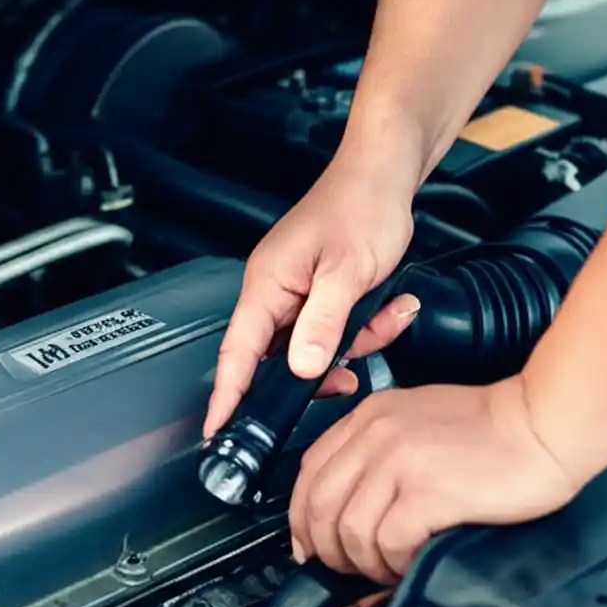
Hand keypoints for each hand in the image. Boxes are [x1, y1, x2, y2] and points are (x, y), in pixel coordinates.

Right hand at [203, 163, 417, 436]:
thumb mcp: (347, 272)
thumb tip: (302, 369)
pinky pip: (338, 330)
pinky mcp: (323, 294)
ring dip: (356, 342)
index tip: (216, 431)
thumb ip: (323, 324)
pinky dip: (367, 325)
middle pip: (281, 359)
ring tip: (383, 318)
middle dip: (320, 370)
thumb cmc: (360, 206)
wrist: (386, 175)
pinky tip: (389, 306)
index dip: (227, 395)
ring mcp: (299, 294)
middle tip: (346, 380)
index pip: (237, 353)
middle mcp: (276, 293)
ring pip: (317, 348)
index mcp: (267, 286)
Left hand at [289, 376, 582, 584]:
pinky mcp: (430, 491)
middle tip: (351, 568)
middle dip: (328, 549)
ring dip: (364, 562)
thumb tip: (346, 506)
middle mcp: (376, 434)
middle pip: (319, 505)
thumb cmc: (492, 431)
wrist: (546, 424)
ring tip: (390, 567)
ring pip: (349, 530)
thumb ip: (378, 452)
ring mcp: (401, 461)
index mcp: (369, 416)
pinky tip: (412, 562)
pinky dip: (394, 563)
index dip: (302, 517)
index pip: (309, 471)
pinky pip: (387, 542)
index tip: (311, 546)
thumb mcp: (417, 422)